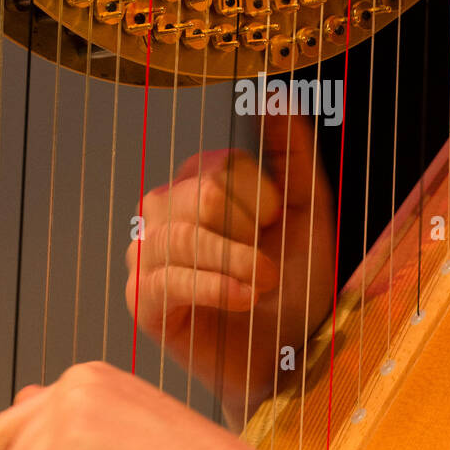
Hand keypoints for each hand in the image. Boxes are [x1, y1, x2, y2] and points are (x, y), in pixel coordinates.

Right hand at [125, 112, 336, 427]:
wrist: (290, 357)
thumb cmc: (296, 285)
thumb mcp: (306, 210)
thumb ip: (291, 149)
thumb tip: (277, 91)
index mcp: (198, 183)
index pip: (221, 165)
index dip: (260, 196)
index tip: (275, 225)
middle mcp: (165, 213)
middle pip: (202, 195)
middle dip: (249, 233)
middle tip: (270, 264)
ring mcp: (148, 256)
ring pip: (185, 236)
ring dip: (239, 263)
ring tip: (266, 284)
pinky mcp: (144, 301)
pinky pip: (170, 279)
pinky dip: (218, 287)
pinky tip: (248, 299)